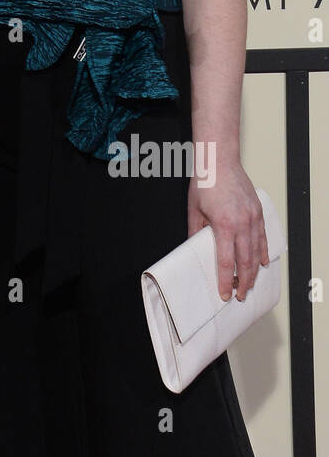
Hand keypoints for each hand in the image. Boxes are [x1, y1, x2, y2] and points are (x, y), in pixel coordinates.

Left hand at [187, 159, 267, 302]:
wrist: (219, 161)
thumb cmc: (205, 183)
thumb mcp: (194, 211)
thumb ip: (195, 232)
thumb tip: (194, 249)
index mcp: (224, 225)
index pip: (226, 261)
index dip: (225, 280)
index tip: (224, 294)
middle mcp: (242, 224)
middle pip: (246, 262)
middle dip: (243, 282)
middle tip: (240, 295)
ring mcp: (253, 218)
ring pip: (257, 252)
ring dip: (254, 271)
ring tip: (249, 284)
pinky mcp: (258, 212)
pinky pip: (263, 238)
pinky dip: (263, 252)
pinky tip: (261, 263)